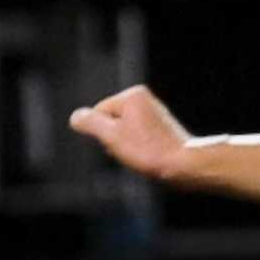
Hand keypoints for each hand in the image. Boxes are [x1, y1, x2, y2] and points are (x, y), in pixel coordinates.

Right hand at [68, 85, 193, 182]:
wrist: (183, 164)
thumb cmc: (149, 151)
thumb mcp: (112, 136)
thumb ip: (91, 124)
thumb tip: (76, 117)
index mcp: (132, 95)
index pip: (98, 113)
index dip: (102, 133)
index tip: (119, 144)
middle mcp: (144, 99)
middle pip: (111, 121)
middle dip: (114, 139)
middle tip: (130, 150)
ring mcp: (153, 112)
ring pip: (124, 131)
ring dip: (125, 145)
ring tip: (140, 154)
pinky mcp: (160, 127)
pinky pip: (137, 137)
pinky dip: (137, 147)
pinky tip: (146, 156)